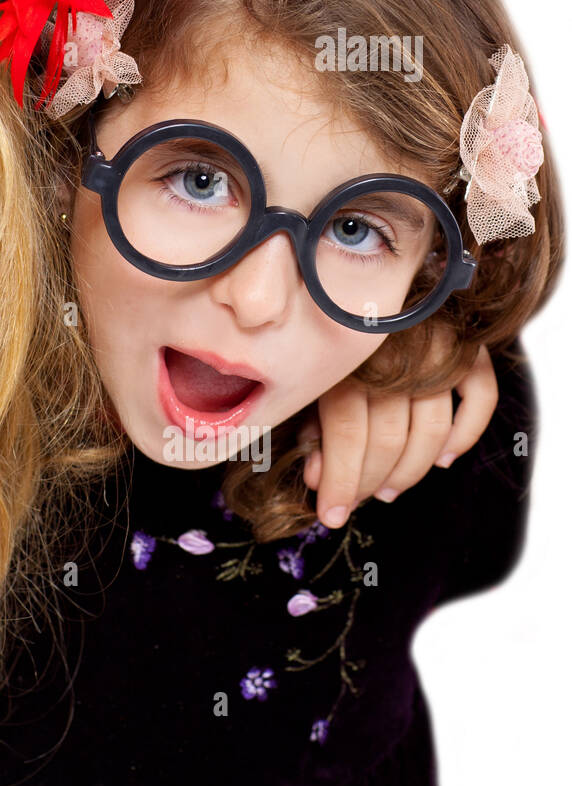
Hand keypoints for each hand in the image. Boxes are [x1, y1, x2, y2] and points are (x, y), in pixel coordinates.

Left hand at [303, 344, 497, 527]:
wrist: (366, 269)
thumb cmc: (323, 328)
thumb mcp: (306, 370)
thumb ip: (309, 418)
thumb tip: (318, 478)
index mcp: (345, 355)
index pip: (345, 434)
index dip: (339, 482)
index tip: (329, 516)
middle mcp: (393, 353)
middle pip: (387, 439)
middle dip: (368, 483)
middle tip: (354, 504)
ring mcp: (434, 348)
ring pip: (429, 430)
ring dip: (410, 470)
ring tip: (388, 490)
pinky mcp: (465, 345)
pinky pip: (478, 395)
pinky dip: (466, 432)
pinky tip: (444, 458)